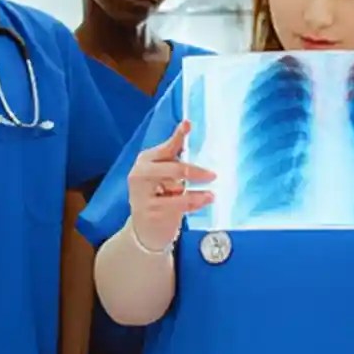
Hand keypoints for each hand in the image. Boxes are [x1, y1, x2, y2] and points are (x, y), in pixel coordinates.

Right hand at [128, 120, 215, 251]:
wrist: (144, 230)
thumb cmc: (159, 197)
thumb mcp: (165, 177)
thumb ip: (176, 161)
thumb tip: (198, 143)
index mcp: (145, 160)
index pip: (166, 147)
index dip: (178, 136)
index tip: (188, 123)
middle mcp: (140, 174)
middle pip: (173, 168)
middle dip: (195, 171)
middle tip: (213, 175)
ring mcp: (142, 194)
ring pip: (176, 189)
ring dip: (197, 193)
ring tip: (212, 194)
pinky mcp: (150, 212)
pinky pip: (178, 205)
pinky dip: (194, 203)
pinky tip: (205, 201)